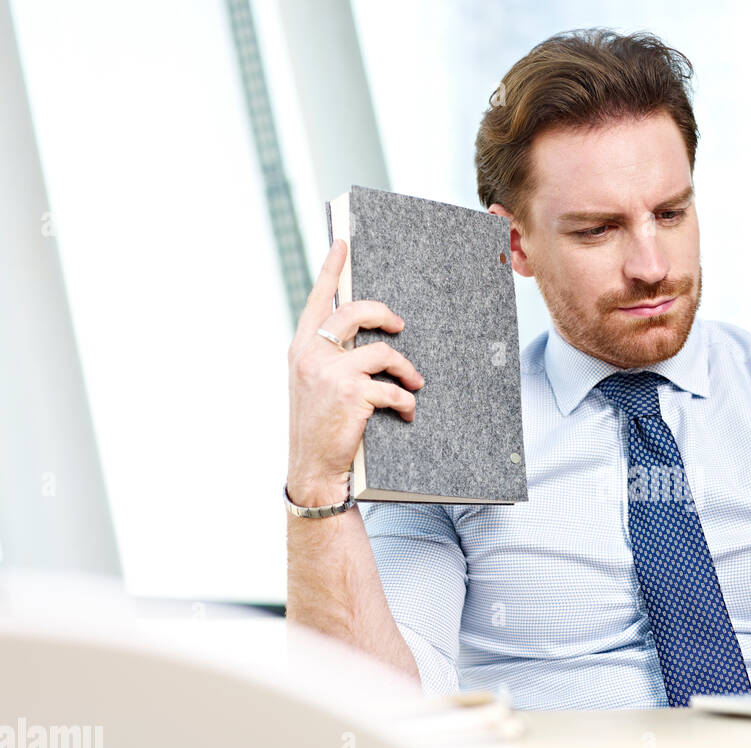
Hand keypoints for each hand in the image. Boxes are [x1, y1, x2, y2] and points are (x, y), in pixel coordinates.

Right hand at [286, 239, 424, 505]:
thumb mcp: (313, 385)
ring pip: (383, 352)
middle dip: (383, 314)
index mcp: (301, 348)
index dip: (331, 268)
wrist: (312, 469)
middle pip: (355, 312)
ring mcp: (330, 372)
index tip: (343, 242)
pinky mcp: (352, 394)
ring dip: (406, 369)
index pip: (317, 299)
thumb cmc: (319, 427)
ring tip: (414, 382)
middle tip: (399, 326)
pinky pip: (393, 387)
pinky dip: (406, 400)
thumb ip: (328, 357)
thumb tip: (362, 338)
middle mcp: (311, 354)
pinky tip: (407, 412)